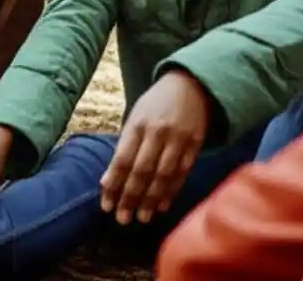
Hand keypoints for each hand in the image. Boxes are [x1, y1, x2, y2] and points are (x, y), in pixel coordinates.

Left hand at [100, 70, 208, 225]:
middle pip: (142, 171)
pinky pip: (182, 172)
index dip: (113, 185)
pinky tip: (163, 204)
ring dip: (152, 199)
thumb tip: (108, 181)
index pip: (122, 160)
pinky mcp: (195, 144)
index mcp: (137, 124)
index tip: (106, 205)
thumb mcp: (135, 118)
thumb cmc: (155, 104)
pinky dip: (172, 190)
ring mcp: (178, 138)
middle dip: (130, 197)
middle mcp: (157, 132)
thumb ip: (124, 147)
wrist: (191, 84)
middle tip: (122, 219)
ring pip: (163, 175)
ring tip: (142, 217)